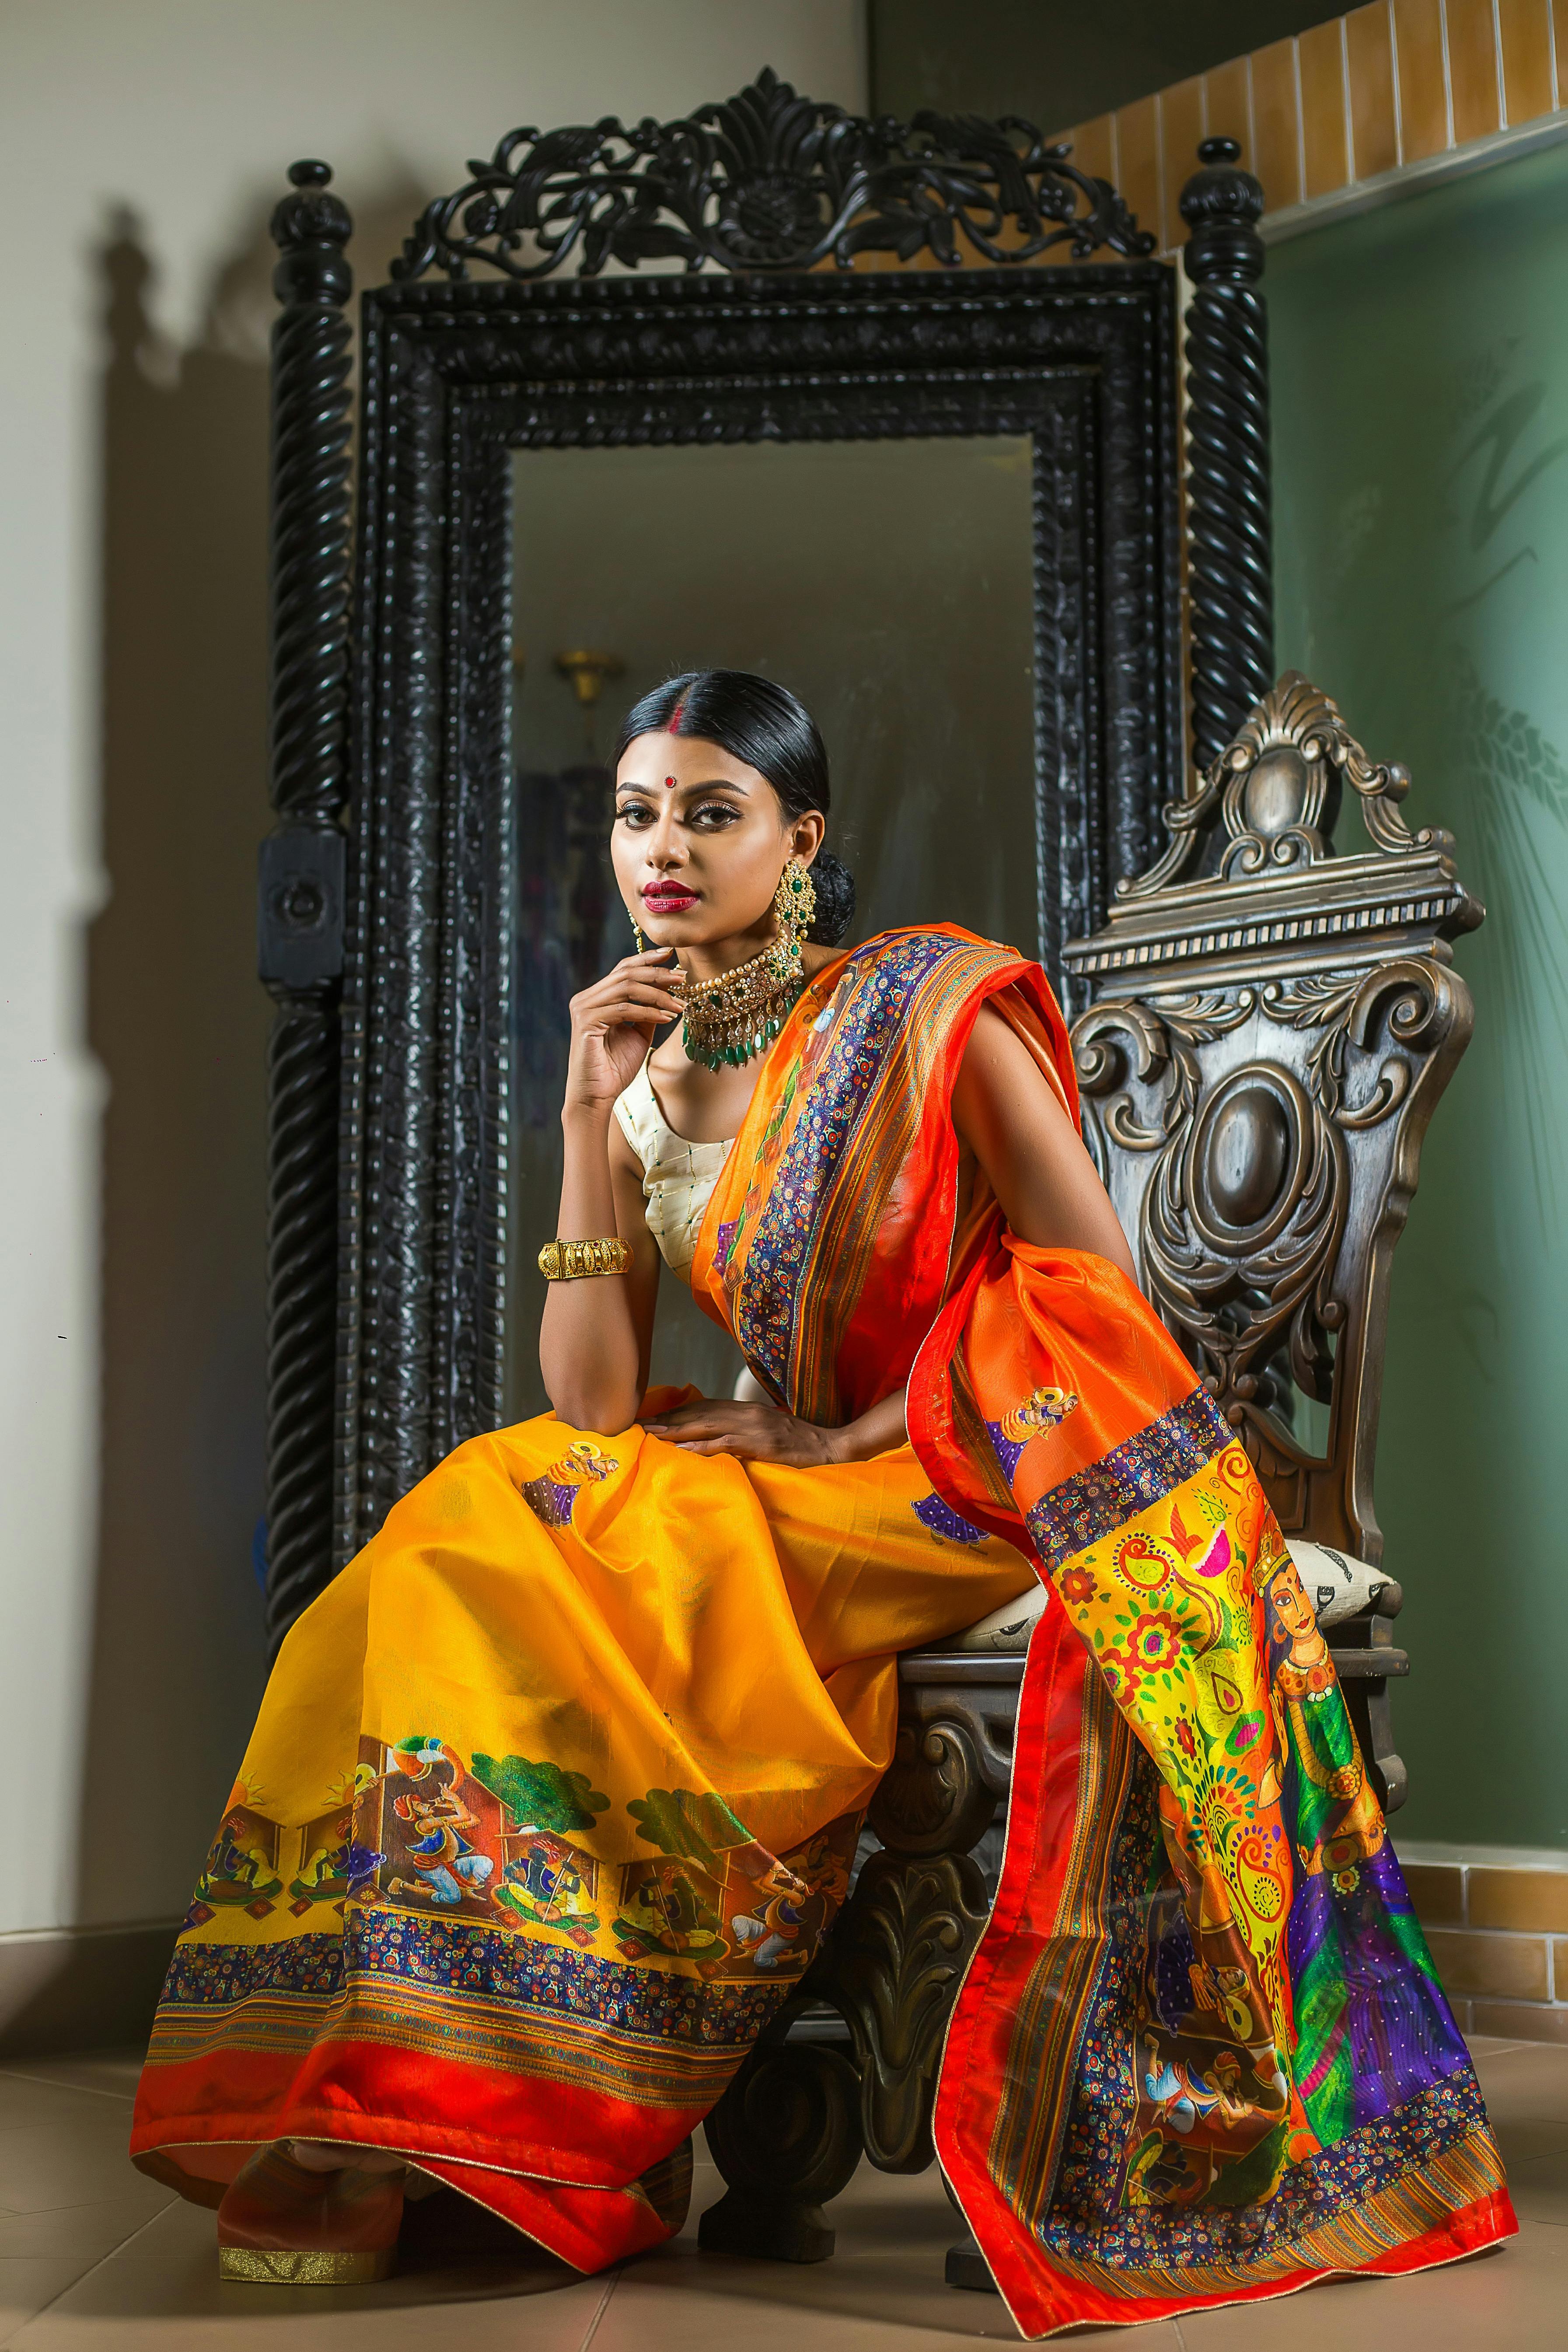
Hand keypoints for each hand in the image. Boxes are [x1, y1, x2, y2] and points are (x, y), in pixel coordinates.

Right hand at [563, 949, 686, 1115]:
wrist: (597, 1096)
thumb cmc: (615, 1067)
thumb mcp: (639, 1034)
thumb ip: (648, 1011)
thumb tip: (669, 991)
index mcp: (596, 998)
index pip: (623, 969)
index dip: (647, 959)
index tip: (672, 955)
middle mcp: (586, 998)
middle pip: (626, 974)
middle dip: (658, 974)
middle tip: (683, 978)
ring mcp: (584, 1008)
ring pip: (626, 988)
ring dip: (659, 995)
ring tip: (680, 1004)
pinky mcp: (586, 1022)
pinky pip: (624, 1009)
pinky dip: (649, 1012)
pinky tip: (667, 1018)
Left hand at [640, 1398, 842, 1466]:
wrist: (830, 1448)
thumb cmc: (798, 1443)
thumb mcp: (767, 1430)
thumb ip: (742, 1430)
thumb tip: (716, 1437)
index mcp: (746, 1409)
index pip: (703, 1406)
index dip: (676, 1412)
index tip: (651, 1418)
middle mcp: (746, 1413)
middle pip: (699, 1412)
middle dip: (668, 1419)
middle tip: (639, 1425)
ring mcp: (754, 1427)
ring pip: (707, 1425)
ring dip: (677, 1430)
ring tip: (651, 1436)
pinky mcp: (761, 1444)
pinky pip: (726, 1444)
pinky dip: (703, 1446)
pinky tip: (684, 1450)